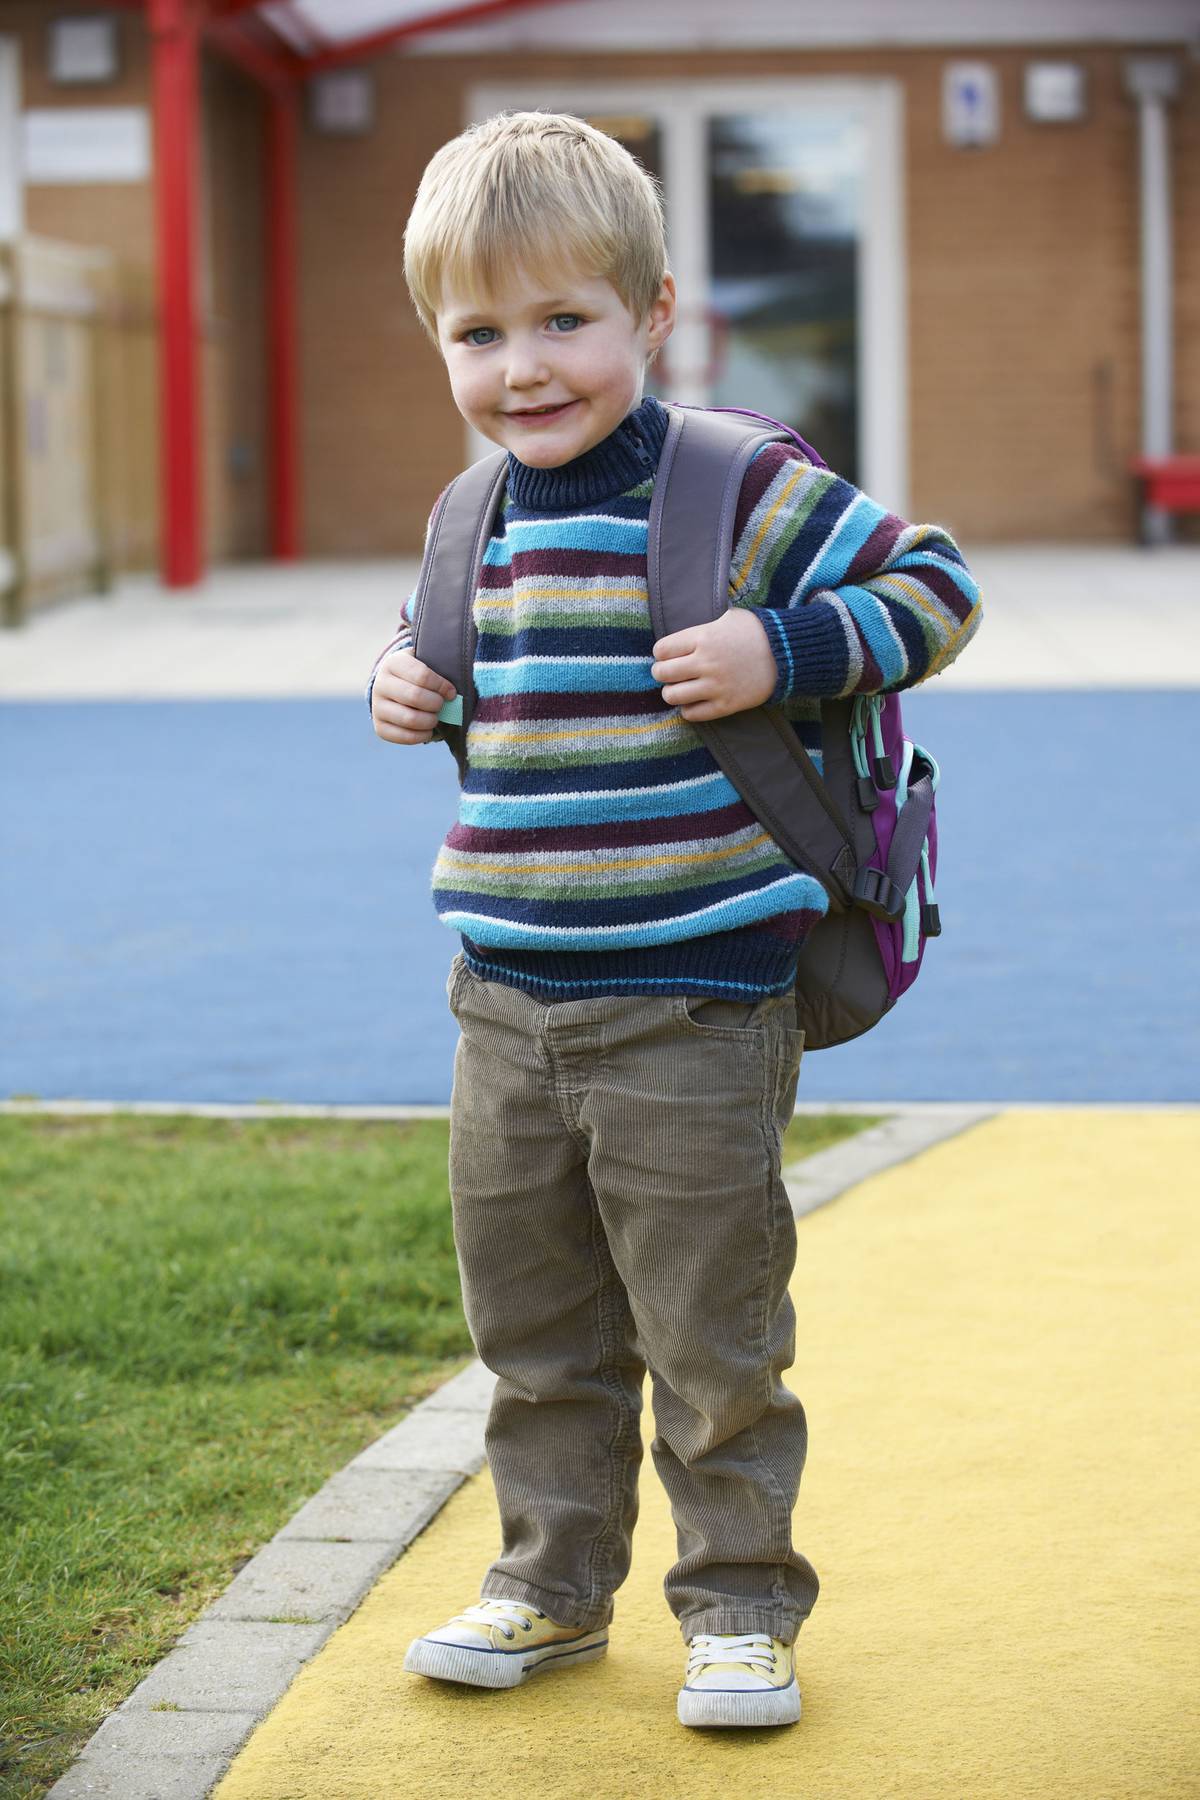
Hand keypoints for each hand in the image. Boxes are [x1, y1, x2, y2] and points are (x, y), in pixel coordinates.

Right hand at [371, 647, 455, 743]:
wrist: (396, 687)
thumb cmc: (418, 674)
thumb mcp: (426, 663)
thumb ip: (440, 668)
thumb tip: (454, 691)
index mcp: (394, 663)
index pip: (422, 676)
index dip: (441, 686)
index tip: (451, 692)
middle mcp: (380, 684)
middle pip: (415, 697)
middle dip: (436, 704)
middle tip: (441, 705)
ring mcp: (377, 707)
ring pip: (410, 719)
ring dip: (430, 721)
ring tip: (435, 717)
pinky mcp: (379, 727)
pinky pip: (404, 737)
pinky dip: (422, 736)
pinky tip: (428, 730)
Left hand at [650, 608, 777, 720]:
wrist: (787, 654)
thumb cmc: (756, 632)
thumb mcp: (726, 618)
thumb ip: (701, 629)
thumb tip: (679, 641)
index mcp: (703, 637)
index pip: (661, 650)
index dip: (660, 653)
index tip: (666, 655)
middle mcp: (705, 662)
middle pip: (662, 673)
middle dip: (661, 673)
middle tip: (667, 673)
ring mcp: (715, 686)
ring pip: (673, 696)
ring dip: (671, 693)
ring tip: (678, 689)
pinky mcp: (726, 704)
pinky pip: (693, 714)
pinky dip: (688, 710)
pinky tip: (694, 702)